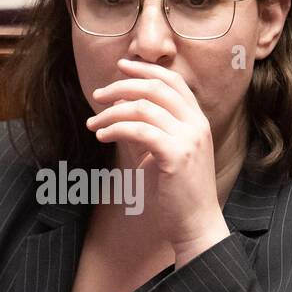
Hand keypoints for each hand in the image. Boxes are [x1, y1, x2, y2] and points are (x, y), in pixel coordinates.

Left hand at [86, 59, 230, 263]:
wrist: (196, 224)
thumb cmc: (178, 193)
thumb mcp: (165, 154)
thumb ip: (150, 130)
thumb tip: (122, 111)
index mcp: (198, 121)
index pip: (173, 82)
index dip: (146, 70)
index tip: (121, 67)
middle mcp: (197, 124)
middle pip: (156, 88)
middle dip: (122, 86)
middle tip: (98, 95)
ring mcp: (189, 138)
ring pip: (144, 108)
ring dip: (112, 112)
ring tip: (94, 123)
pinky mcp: (177, 155)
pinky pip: (140, 130)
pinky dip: (116, 128)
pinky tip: (103, 136)